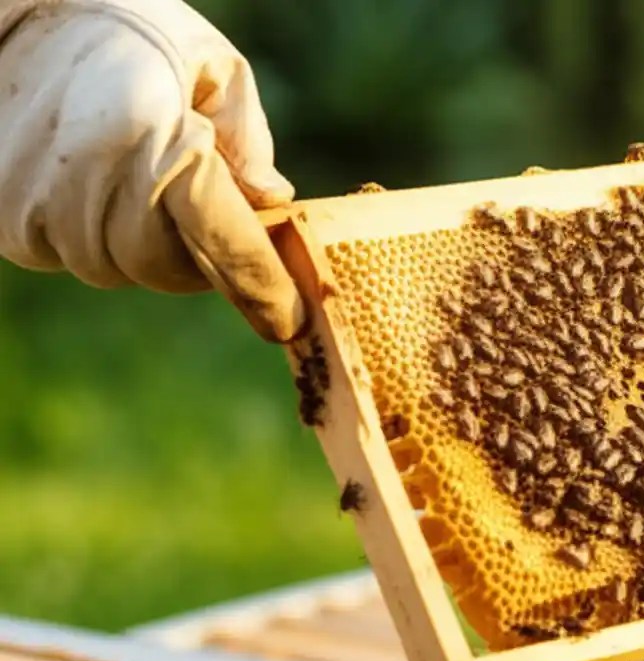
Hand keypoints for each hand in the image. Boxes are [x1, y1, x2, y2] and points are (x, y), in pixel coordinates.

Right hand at [0, 0, 303, 341]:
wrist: (27, 14)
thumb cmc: (139, 35)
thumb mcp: (215, 69)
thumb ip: (247, 144)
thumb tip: (270, 204)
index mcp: (151, 131)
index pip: (219, 235)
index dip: (259, 284)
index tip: (289, 321)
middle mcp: (89, 171)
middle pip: (165, 268)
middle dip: (198, 257)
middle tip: (205, 217)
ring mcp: (36, 199)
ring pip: (115, 269)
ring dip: (144, 246)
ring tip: (142, 182)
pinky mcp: (4, 219)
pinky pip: (67, 257)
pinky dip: (95, 237)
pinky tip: (96, 184)